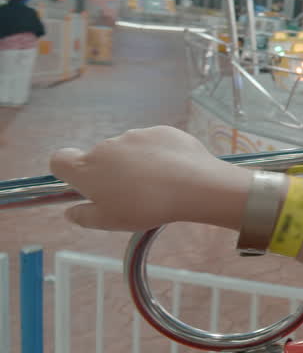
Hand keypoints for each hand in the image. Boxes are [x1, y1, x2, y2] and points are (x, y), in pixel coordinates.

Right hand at [49, 126, 249, 231]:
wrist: (193, 185)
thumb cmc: (145, 207)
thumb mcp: (109, 221)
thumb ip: (84, 216)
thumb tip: (71, 212)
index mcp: (87, 167)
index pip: (59, 159)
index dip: (67, 171)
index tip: (83, 184)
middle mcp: (107, 146)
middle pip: (100, 157)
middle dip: (110, 172)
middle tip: (131, 194)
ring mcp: (136, 135)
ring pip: (129, 150)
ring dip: (136, 163)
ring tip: (158, 186)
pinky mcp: (162, 130)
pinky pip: (154, 143)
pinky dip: (160, 155)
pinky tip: (175, 172)